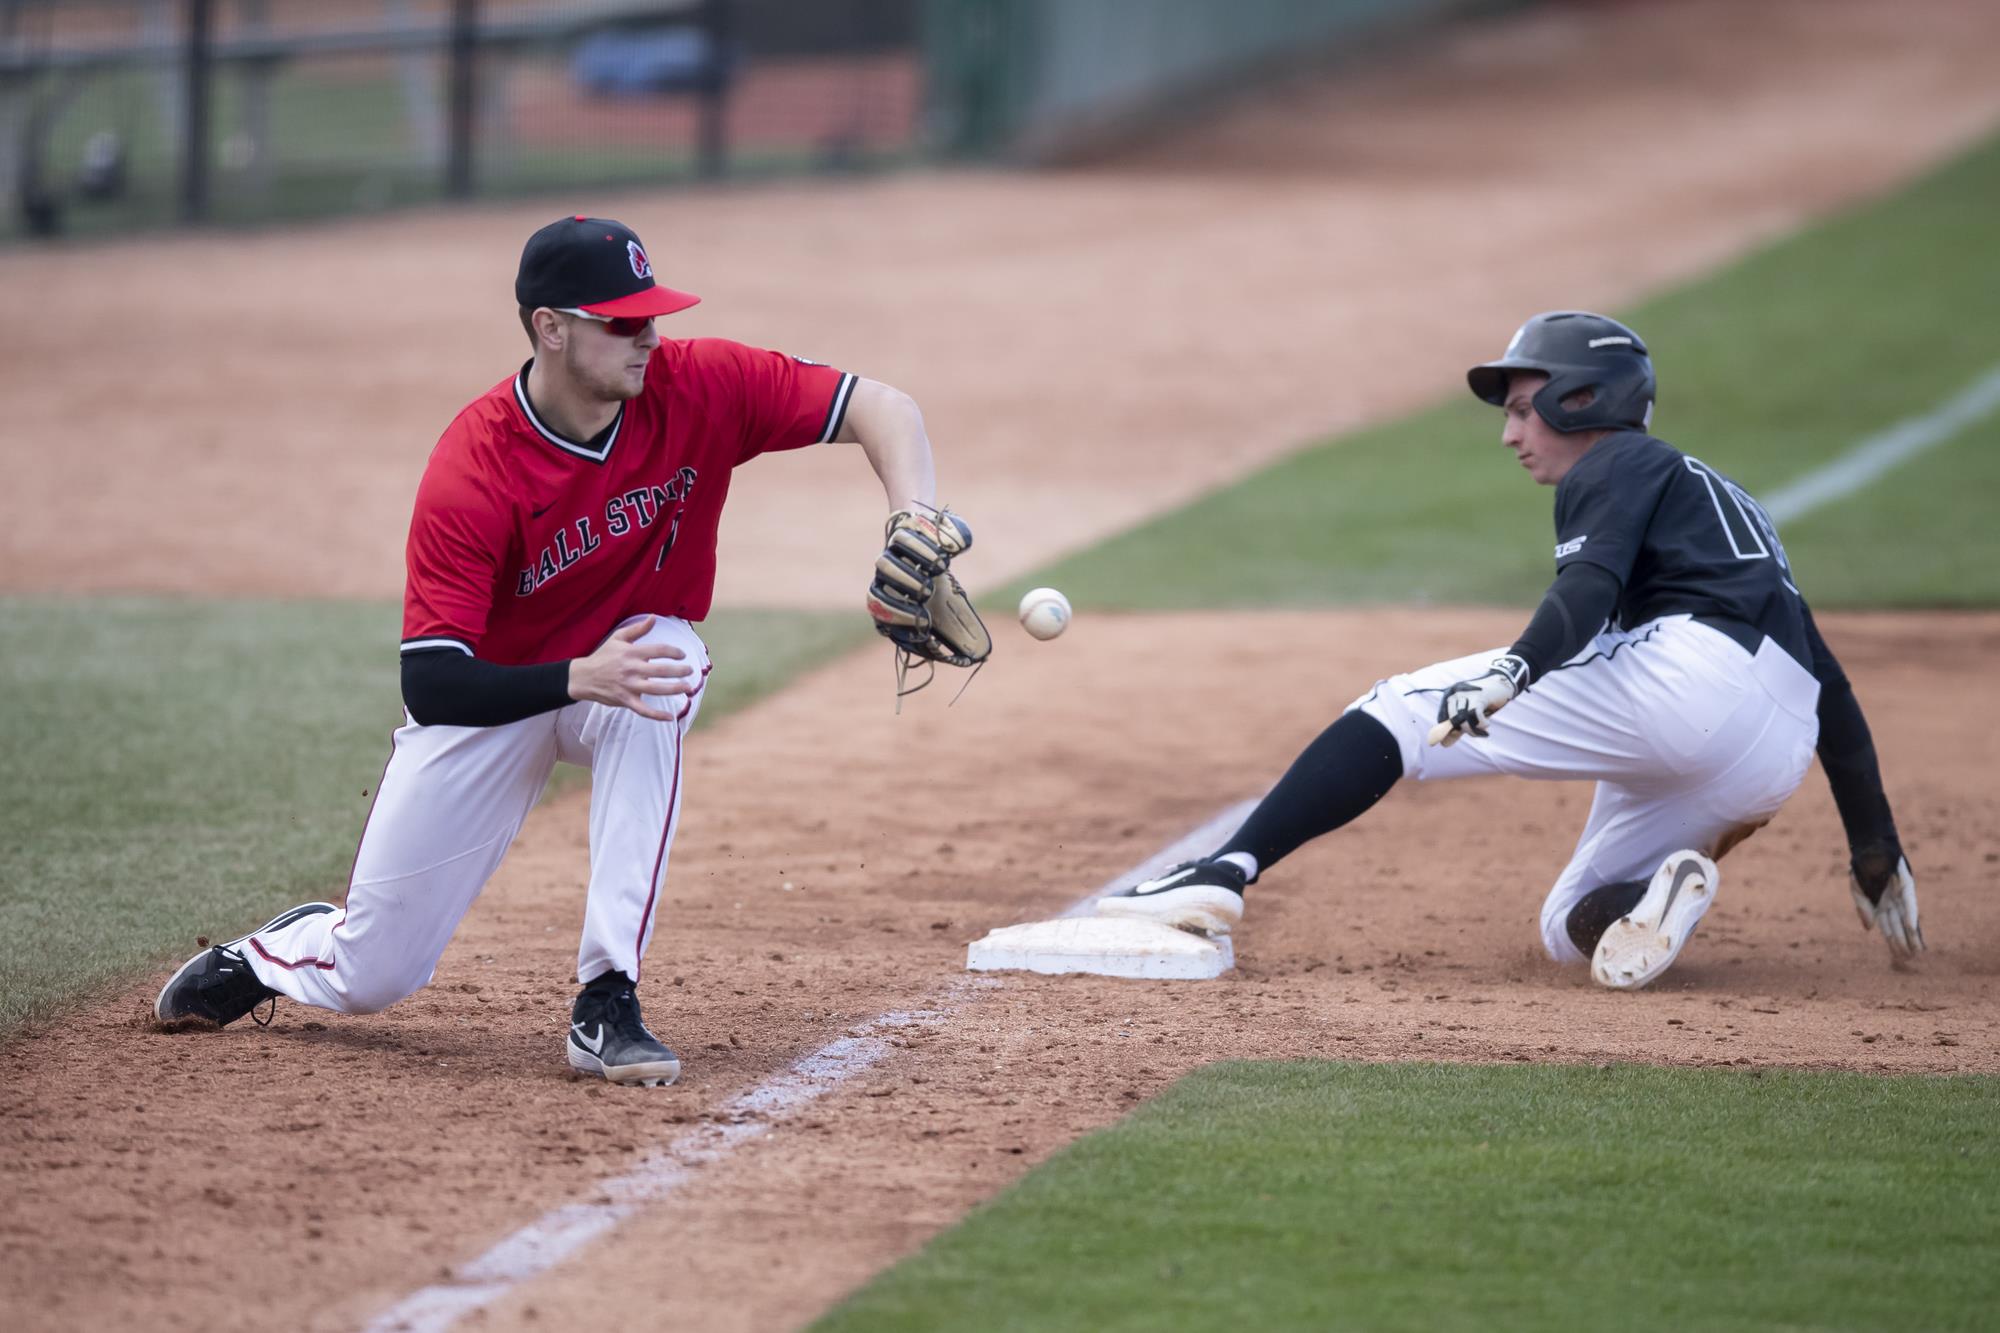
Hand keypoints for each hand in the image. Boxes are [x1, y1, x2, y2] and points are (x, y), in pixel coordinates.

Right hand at [567, 617, 695, 721]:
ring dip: (674, 689)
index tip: (682, 655)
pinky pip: (644, 710)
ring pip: (656, 689)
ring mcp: (629, 686)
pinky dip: (657, 715)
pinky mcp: (625, 700)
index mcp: (631, 653)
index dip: (673, 652)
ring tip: (688, 687)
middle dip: (679, 671)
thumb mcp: (618, 638)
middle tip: (690, 671)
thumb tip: (654, 618)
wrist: (583, 677)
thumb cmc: (603, 656)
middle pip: (661, 670)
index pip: (658, 650)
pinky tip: (670, 717)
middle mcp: (632, 669)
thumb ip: (638, 629)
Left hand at [1428, 654, 1529, 745]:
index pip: (1441, 719)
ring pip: (1463, 719)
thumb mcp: (1468, 714)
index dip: (1450, 731)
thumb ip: (1457, 728)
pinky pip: (1475, 716)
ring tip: (1482, 728)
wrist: (1502, 684)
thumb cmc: (1484, 701)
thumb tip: (1443, 744)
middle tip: (1476, 731)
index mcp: (1448, 696)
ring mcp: (1466, 693)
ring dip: (1473, 729)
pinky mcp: (1478, 696)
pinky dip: (1482, 724)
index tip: (1461, 734)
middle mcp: (1454, 693)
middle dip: (1464, 730)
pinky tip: (1487, 723)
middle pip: (1453, 720)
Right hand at [1850, 850, 1924, 960]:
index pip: (1888, 927)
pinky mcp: (1906, 885)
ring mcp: (1900, 894)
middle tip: (1910, 960)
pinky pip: (1909, 903)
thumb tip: (1869, 929)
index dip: (1893, 942)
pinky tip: (1911, 927)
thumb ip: (1863, 908)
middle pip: (1899, 927)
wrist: (1868, 845)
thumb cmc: (1862, 864)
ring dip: (1911, 935)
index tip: (1899, 957)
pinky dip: (1910, 915)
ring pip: (1906, 919)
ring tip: (1917, 951)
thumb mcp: (1857, 889)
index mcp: (1880, 904)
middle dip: (1904, 943)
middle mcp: (1893, 902)